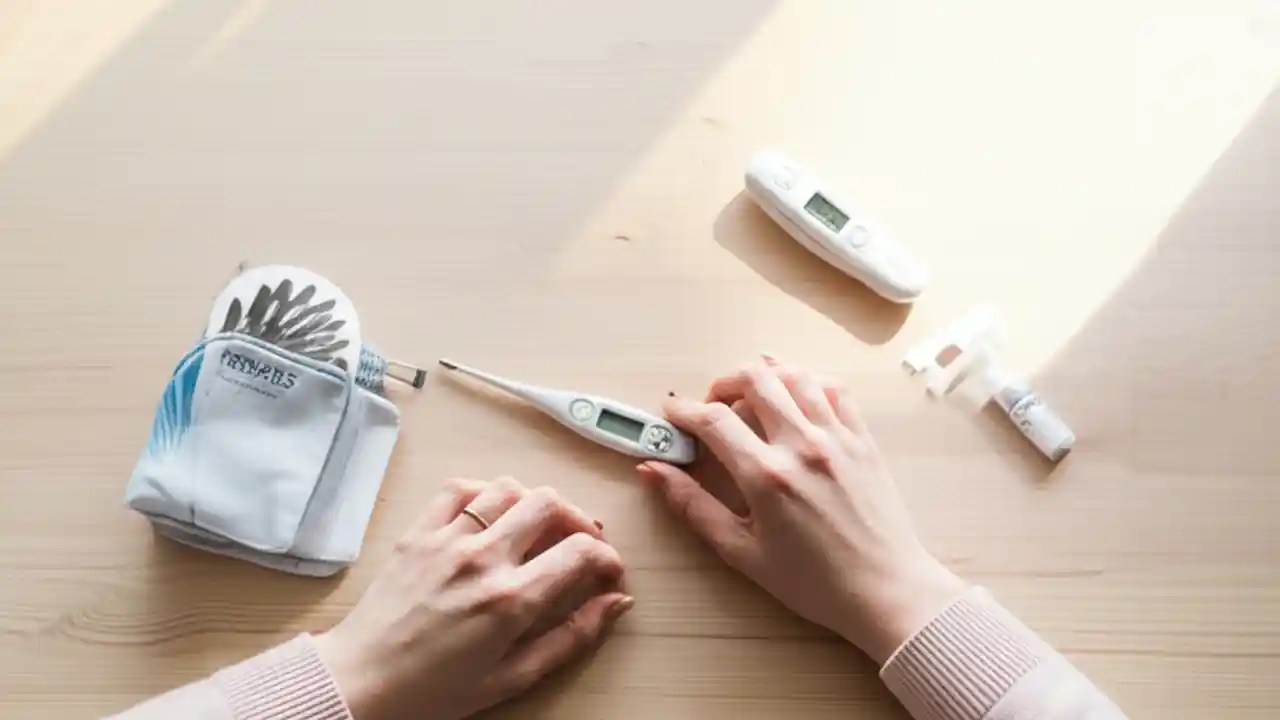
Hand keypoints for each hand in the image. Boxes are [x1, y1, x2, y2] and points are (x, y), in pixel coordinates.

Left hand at [314, 477, 630, 719]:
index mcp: (509, 601)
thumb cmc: (430, 691)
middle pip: (549, 504)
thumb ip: (570, 638)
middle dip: (578, 519)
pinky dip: (485, 491)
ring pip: (509, 488)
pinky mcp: (418, 533)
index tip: (607, 570)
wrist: (361, 683)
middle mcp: (481, 561)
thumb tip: (614, 604)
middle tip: (579, 543)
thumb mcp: (512, 677)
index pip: (580, 552)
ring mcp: (446, 541)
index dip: (607, 557)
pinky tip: (492, 512)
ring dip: (534, 503)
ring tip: (538, 528)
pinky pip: (459, 489)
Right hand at [639, 357, 964, 663]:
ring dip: (765, 376)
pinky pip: (834, 389)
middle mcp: (802, 446)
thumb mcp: (742, 553)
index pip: (713, 420)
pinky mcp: (863, 439)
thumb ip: (693, 507)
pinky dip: (808, 382)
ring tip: (751, 396)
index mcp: (766, 476)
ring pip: (795, 375)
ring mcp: (837, 438)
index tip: (672, 414)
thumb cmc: (815, 582)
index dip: (683, 411)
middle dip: (723, 383)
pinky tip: (796, 397)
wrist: (885, 591)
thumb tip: (654, 472)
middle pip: (754, 379)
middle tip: (712, 405)